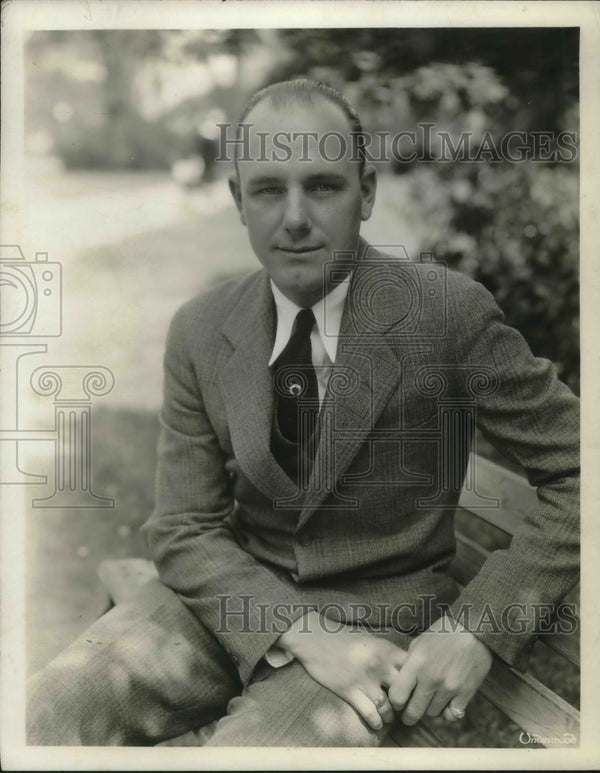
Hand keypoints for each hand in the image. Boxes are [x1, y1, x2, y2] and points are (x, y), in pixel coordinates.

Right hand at [277, 611, 406, 730]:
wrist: (315, 639)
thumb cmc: (344, 637)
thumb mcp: (371, 640)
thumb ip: (389, 654)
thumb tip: (407, 667)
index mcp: (386, 650)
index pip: (413, 669)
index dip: (418, 681)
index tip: (417, 689)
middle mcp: (379, 666)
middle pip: (405, 690)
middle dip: (407, 701)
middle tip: (406, 708)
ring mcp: (364, 680)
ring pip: (389, 707)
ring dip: (391, 714)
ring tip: (391, 716)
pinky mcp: (349, 691)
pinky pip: (370, 714)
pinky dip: (377, 722)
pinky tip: (377, 722)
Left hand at [388, 615, 491, 725]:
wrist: (473, 629)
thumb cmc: (443, 633)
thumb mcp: (419, 642)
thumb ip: (409, 663)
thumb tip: (401, 681)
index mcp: (416, 664)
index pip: (397, 696)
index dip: (395, 702)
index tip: (399, 702)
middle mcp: (431, 678)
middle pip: (414, 711)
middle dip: (409, 716)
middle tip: (409, 715)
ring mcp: (449, 687)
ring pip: (433, 713)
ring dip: (430, 709)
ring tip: (430, 701)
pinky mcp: (466, 693)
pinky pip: (452, 715)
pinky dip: (448, 713)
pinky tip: (447, 705)